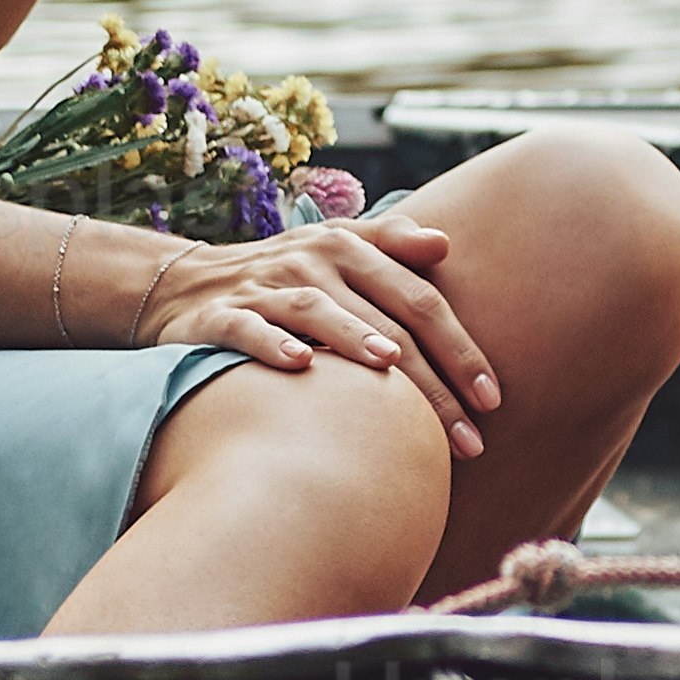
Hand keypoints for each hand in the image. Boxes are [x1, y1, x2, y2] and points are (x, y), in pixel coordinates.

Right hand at [136, 209, 500, 460]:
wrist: (186, 284)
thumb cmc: (285, 274)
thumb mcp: (337, 249)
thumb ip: (391, 243)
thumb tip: (445, 243)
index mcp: (349, 249)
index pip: (419, 298)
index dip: (460, 345)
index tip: (493, 399)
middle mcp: (311, 261)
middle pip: (383, 318)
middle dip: (430, 378)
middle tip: (467, 435)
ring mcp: (265, 287)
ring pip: (319, 312)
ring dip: (355, 339)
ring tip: (392, 370)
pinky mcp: (220, 316)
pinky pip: (250, 329)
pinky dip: (274, 345)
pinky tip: (302, 366)